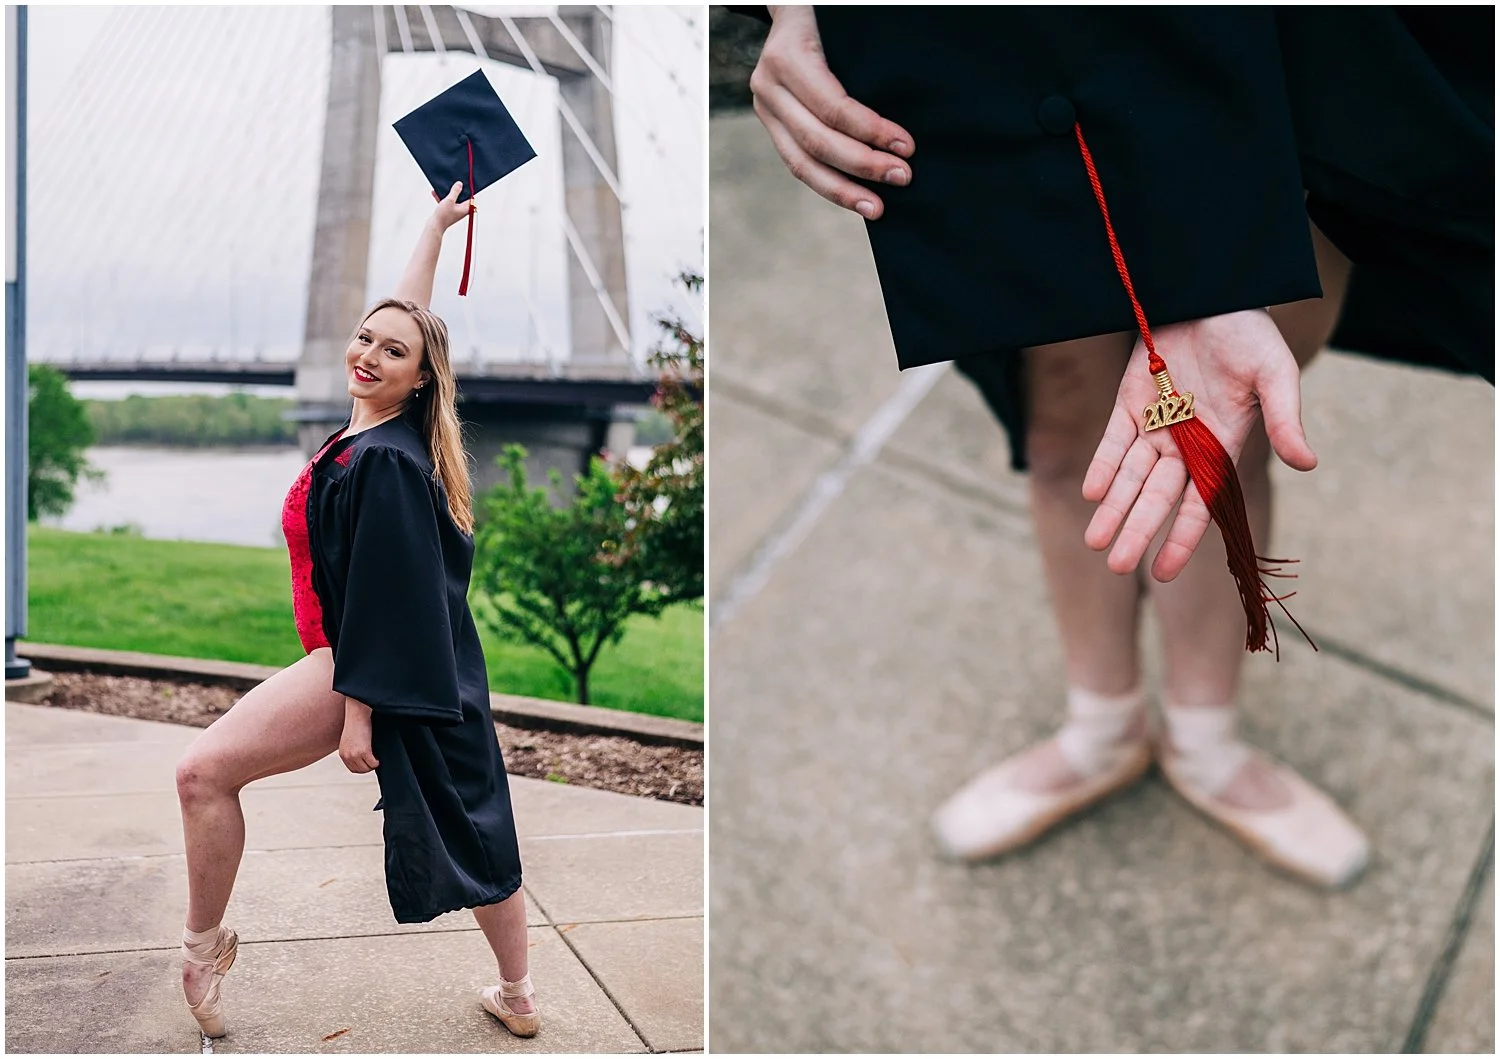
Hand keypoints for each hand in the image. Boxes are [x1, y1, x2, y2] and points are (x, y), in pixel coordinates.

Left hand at [339, 700, 379, 773]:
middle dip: (369, 766)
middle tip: (375, 760)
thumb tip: (363, 755)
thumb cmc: (356, 723)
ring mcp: (355, 755)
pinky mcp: (364, 751)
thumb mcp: (351, 739)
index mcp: (343, 753)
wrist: (357, 714)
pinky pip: (373, 763)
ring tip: (377, 758)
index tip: (370, 762)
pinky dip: (377, 762)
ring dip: (373, 764)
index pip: (353, 769)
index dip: (363, 767)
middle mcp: (347, 756)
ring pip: (367, 768)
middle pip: (361, 770)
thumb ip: (353, 749)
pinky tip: (379, 756)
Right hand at [429, 181, 472, 231]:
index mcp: (465, 208)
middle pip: (461, 197)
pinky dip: (441, 197)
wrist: (434, 226)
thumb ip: (455, 191)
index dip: (469, 190)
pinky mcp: (447, 211)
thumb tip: (460, 184)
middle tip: (455, 183)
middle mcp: (461, 210)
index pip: (470, 198)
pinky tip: (435, 192)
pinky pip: (446, 202)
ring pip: (452, 199)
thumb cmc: (443, 216)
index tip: (466, 183)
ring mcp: (454, 211)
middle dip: (457, 190)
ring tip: (443, 187)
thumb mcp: (450, 200)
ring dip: (448, 193)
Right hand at [750, 5, 913, 218]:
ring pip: (801, 163)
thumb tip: (902, 115)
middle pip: (816, 140)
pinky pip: (799, 163)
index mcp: (787, 57)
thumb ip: (866, 59)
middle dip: (863, 165)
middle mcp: (768, 85)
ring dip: (844, 190)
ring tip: (878, 208)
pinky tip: (856, 197)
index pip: (833, 107)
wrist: (793, 8)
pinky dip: (830, 183)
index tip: (908, 146)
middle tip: (902, 177)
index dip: (871, 131)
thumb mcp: (845, 26)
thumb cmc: (830, 15)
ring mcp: (765, 108)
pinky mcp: (772, 124)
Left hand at [1082, 310, 1316, 580]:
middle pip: (1159, 498)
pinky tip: (1093, 492)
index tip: (1162, 571)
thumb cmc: (1250, 333)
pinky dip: (1103, 465)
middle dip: (1137, 531)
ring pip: (1131, 477)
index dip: (1181, 537)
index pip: (1200, 502)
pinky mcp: (1130, 403)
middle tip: (1116, 566)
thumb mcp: (1275, 373)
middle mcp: (1187, 443)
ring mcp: (1157, 425)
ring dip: (1114, 508)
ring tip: (1094, 541)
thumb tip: (1308, 462)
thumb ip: (1284, 418)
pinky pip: (1114, 442)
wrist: (1210, 292)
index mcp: (1223, 445)